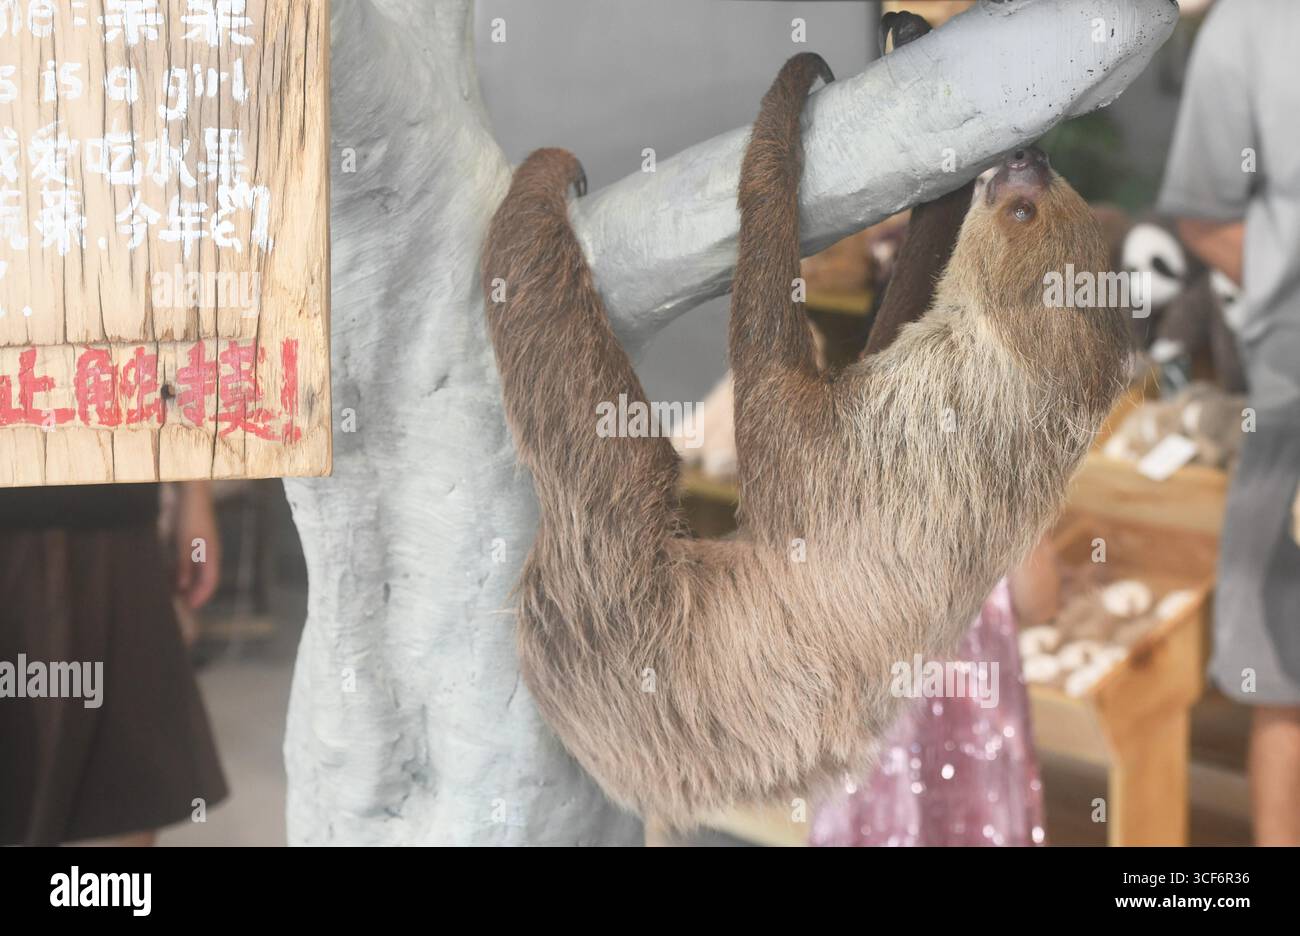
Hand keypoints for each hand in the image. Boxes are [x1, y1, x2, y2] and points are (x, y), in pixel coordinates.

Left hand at [174, 481, 220, 608]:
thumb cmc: (190, 515)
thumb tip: (183, 586)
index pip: (210, 582)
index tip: (190, 607)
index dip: (201, 596)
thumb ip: (184, 564)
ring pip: (197, 571)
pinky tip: (171, 574)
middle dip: (195, 593)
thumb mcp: (184, 541)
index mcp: (211, 554)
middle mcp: (210, 553)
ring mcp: (203, 547)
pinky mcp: (194, 541)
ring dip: (188, 582)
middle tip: (181, 605)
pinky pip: (191, 562)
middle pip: (205, 579)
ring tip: (174, 593)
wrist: (192, 492)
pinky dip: (183, 571)